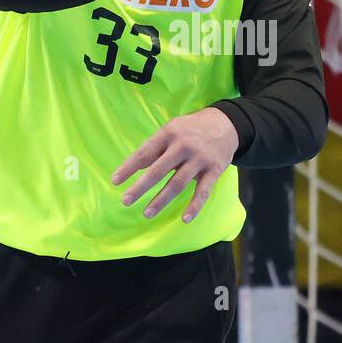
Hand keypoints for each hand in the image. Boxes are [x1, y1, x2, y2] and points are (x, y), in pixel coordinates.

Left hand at [111, 108, 238, 221]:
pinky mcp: (214, 170)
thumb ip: (156, 147)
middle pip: (158, 170)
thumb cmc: (191, 129)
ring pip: (178, 183)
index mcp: (169, 133)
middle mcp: (183, 146)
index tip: (115, 181)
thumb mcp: (172, 129)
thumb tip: (136, 168)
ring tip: (147, 213)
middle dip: (140, 187)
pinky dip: (195, 206)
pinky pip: (203, 191)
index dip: (128, 168)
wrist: (226, 124)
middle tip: (125, 201)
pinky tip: (185, 219)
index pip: (144, 153)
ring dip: (161, 200)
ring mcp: (199, 159)